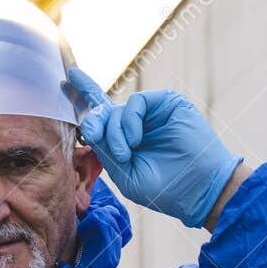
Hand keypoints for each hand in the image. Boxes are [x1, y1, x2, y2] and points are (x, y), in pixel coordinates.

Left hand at [67, 68, 242, 228]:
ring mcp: (152, 113)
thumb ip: (107, 151)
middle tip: (92, 137)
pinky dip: (129, 121)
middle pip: (104, 113)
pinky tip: (135, 140)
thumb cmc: (164, 189)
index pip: (102, 115)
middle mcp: (137, 125)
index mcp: (126, 142)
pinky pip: (136, 103)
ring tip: (126, 152)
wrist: (198, 189)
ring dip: (114, 131)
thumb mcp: (126, 175)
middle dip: (94, 124)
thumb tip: (92, 127)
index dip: (85, 95)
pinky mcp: (167, 103)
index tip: (69, 78)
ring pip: (117, 110)